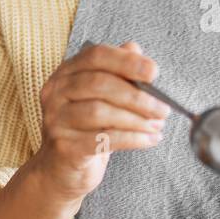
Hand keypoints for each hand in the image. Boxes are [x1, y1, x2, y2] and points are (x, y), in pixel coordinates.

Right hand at [33, 40, 169, 203]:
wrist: (61, 169)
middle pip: (100, 84)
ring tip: (157, 125)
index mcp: (66, 73)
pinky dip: (132, 139)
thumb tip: (135, 49)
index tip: (154, 72)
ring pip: (100, 111)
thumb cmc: (88, 128)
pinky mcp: (65, 147)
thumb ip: (117, 71)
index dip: (127, 61)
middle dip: (137, 96)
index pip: (96, 56)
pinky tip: (149, 140)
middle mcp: (56, 93)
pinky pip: (103, 139)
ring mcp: (56, 120)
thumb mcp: (102, 97)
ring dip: (137, 119)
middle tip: (163, 108)